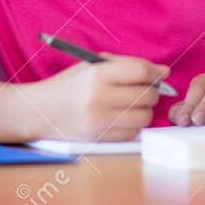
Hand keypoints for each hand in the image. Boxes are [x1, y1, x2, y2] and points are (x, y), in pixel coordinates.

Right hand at [37, 56, 168, 141]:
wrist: (40, 111)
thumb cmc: (69, 85)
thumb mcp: (92, 66)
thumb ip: (127, 65)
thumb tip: (164, 72)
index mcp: (96, 74)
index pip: (140, 71)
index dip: (155, 72)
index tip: (159, 74)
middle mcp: (98, 98)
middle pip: (146, 95)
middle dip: (152, 91)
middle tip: (145, 90)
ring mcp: (99, 121)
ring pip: (144, 117)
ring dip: (145, 110)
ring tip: (133, 105)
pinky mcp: (100, 139)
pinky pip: (133, 133)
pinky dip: (133, 125)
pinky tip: (122, 118)